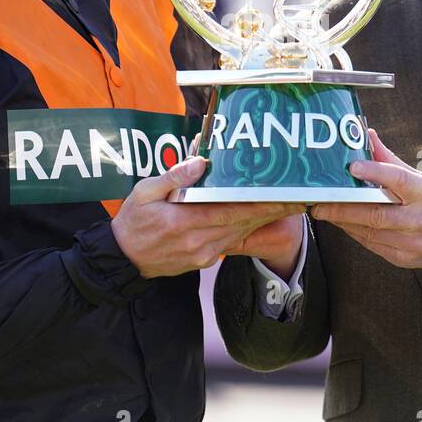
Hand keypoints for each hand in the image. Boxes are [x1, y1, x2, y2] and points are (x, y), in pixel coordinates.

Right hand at [111, 156, 303, 278]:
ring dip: (264, 219)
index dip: (260, 204)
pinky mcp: (205, 259)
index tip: (283, 195)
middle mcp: (199, 242)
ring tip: (288, 204)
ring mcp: (203, 254)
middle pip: (244, 223)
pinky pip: (232, 241)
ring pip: (241, 232)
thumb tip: (200, 162)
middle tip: (299, 197)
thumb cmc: (133, 221)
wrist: (122, 259)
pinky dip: (248, 227)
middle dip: (272, 210)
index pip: (230, 210)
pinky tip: (261, 216)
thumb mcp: (144, 192)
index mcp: (184, 222)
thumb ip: (173, 176)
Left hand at [310, 129, 421, 271]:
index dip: (374, 172)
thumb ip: (392, 162)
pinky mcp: (405, 259)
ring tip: (324, 210)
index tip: (351, 166)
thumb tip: (367, 136)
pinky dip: (356, 233)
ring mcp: (413, 243)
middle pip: (376, 214)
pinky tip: (344, 223)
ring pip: (369, 232)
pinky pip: (372, 245)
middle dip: (342, 209)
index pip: (398, 180)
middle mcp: (421, 220)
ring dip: (344, 222)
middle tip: (318, 201)